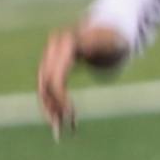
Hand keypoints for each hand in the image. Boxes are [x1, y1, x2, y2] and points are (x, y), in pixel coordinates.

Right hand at [36, 20, 130, 136]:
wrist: (110, 28)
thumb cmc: (115, 38)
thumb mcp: (113, 43)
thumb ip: (100, 45)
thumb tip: (87, 48)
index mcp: (65, 46)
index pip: (55, 78)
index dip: (59, 99)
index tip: (71, 116)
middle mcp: (53, 52)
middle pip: (44, 85)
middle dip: (51, 109)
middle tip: (60, 132)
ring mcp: (51, 59)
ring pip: (44, 90)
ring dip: (51, 111)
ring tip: (62, 132)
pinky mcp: (54, 67)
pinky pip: (49, 88)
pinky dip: (55, 104)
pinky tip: (65, 120)